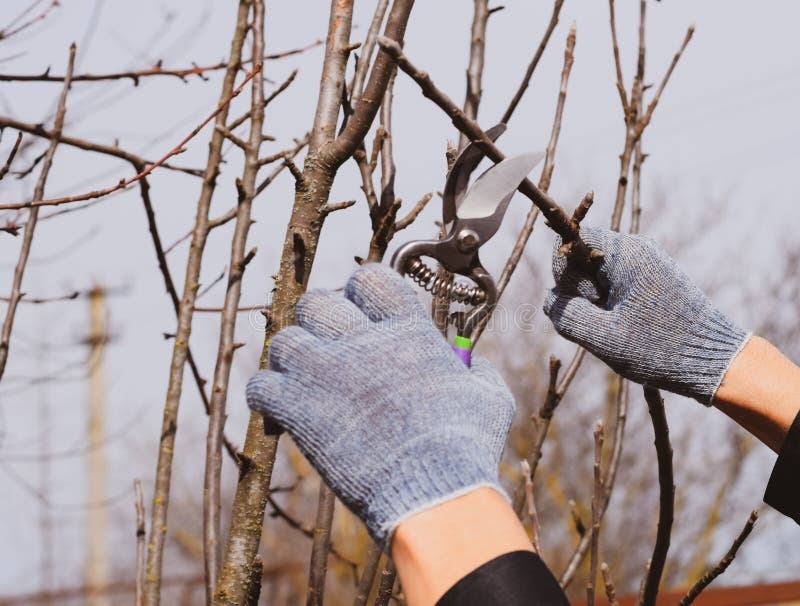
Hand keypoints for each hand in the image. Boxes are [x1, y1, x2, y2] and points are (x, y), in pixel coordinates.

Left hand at [246, 264, 513, 545]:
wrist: (434, 493)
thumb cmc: (466, 447)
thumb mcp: (490, 398)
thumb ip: (478, 371)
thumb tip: (471, 362)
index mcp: (407, 330)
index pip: (370, 278)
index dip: (360, 289)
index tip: (361, 308)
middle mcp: (363, 341)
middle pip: (316, 302)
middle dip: (319, 320)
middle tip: (328, 345)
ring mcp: (326, 373)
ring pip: (284, 340)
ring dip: (291, 357)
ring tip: (303, 378)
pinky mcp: (300, 410)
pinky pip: (261, 386)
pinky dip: (266, 396)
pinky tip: (281, 409)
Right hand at [543, 227, 749, 403]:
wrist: (716, 362)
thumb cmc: (659, 348)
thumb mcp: (601, 337)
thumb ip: (565, 314)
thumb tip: (550, 299)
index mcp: (625, 254)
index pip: (570, 243)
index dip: (565, 276)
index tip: (587, 304)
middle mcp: (638, 249)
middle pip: (582, 260)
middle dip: (582, 292)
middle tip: (605, 323)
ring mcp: (648, 263)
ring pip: (598, 276)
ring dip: (597, 303)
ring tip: (620, 329)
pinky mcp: (655, 280)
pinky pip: (617, 285)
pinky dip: (613, 306)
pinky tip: (629, 329)